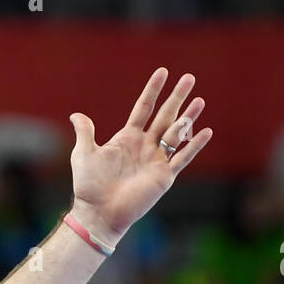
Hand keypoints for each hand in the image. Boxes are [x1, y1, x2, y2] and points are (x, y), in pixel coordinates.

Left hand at [68, 68, 212, 246]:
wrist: (99, 212)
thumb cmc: (89, 185)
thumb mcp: (84, 154)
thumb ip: (85, 132)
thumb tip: (76, 115)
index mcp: (127, 138)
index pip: (144, 108)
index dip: (153, 91)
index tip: (162, 72)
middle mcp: (145, 146)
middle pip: (165, 116)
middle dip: (177, 97)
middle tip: (189, 78)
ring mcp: (156, 160)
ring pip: (177, 133)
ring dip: (189, 117)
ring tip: (200, 100)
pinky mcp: (164, 176)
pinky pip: (182, 158)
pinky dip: (195, 146)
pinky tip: (206, 131)